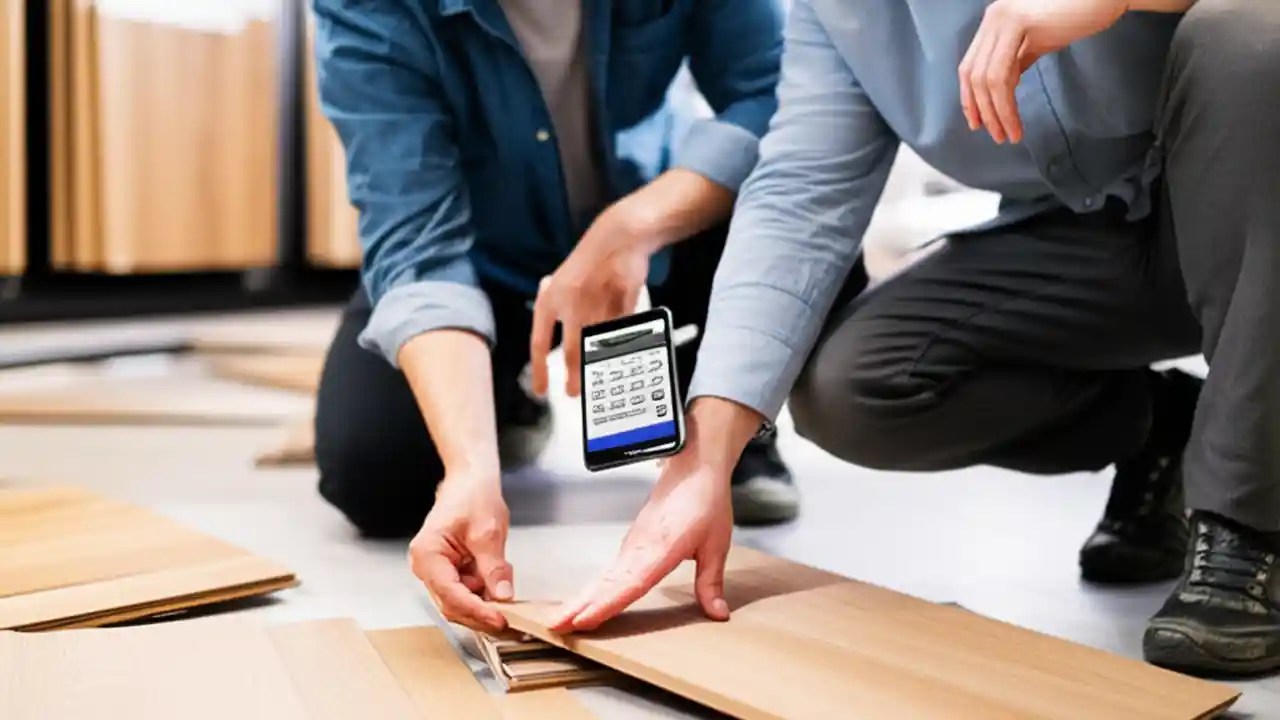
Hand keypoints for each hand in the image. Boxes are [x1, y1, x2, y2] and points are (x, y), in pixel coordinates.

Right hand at [408, 475, 512, 631]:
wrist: (471, 481)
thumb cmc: (472, 496)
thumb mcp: (488, 531)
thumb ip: (494, 567)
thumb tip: (503, 596)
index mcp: (427, 555)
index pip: (450, 595)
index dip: (476, 611)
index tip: (500, 619)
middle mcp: (426, 567)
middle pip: (453, 605)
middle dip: (482, 613)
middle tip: (511, 620)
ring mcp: (437, 572)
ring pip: (461, 603)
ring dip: (486, 604)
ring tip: (509, 594)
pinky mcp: (451, 573)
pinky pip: (468, 592)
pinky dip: (486, 593)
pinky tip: (500, 582)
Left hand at [530, 201, 653, 398]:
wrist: (616, 240)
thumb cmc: (589, 264)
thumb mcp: (563, 284)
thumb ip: (558, 312)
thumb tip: (554, 344)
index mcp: (550, 300)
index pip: (539, 343)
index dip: (540, 370)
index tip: (540, 390)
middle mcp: (571, 305)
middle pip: (572, 352)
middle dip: (573, 377)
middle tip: (573, 393)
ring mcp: (598, 306)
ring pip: (596, 346)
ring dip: (597, 365)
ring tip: (599, 378)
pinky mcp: (621, 306)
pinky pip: (619, 335)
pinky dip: (618, 347)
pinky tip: (619, 355)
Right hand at [550, 448, 734, 632]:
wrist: (692, 466)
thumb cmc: (706, 502)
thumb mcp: (716, 546)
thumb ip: (711, 582)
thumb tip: (718, 614)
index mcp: (660, 550)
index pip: (630, 584)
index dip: (606, 604)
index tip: (583, 620)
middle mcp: (639, 548)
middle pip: (605, 583)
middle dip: (578, 607)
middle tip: (554, 626)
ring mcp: (632, 544)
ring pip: (603, 577)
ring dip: (580, 599)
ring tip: (559, 619)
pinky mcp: (632, 542)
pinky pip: (610, 569)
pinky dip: (593, 587)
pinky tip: (584, 600)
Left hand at [959, 0, 1127, 143]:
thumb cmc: (1078, 15)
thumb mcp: (1039, 40)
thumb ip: (1018, 59)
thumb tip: (1004, 85)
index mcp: (995, 20)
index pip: (970, 65)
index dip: (969, 97)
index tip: (978, 122)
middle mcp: (993, 17)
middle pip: (972, 74)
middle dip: (981, 109)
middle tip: (995, 135)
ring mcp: (1003, 19)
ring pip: (985, 79)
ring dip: (995, 113)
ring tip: (1008, 135)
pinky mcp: (1019, 24)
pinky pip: (1001, 76)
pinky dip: (1006, 105)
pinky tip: (1015, 122)